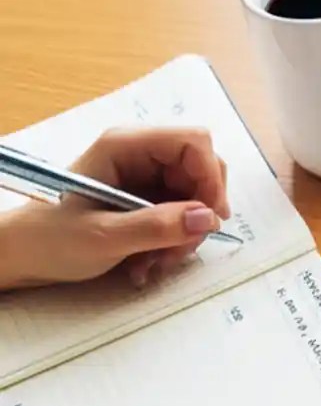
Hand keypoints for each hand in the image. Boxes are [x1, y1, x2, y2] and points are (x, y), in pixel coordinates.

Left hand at [0, 127, 229, 289]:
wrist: (24, 255)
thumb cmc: (50, 240)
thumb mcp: (103, 237)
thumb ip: (157, 227)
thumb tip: (209, 218)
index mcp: (125, 146)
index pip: (193, 142)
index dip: (211, 177)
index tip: (211, 218)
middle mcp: (140, 155)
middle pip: (201, 171)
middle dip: (199, 214)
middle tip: (180, 249)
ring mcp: (146, 177)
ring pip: (196, 198)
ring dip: (186, 235)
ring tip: (156, 263)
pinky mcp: (148, 199)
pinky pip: (182, 215)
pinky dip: (175, 242)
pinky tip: (150, 261)